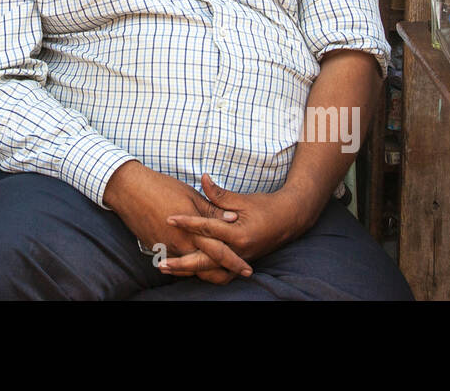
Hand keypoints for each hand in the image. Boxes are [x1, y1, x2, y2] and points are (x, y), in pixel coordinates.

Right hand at [103, 163, 252, 284]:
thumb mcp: (191, 196)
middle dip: (224, 274)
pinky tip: (194, 264)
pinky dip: (186, 266)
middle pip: (206, 267)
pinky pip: (174, 261)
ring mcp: (166, 248)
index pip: (219, 252)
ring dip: (205, 271)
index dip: (235, 262)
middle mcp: (180, 244)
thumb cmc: (162, 187)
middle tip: (238, 276)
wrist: (129, 189)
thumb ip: (213, 210)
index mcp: (192, 230)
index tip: (248, 269)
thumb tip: (233, 218)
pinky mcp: (155, 247)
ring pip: (190, 268)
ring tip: (220, 274)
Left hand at [159, 175, 308, 277]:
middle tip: (160, 262)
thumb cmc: (266, 206)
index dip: (187, 222)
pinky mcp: (239, 262)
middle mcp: (238, 250)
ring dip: (189, 270)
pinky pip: (218, 271)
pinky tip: (187, 271)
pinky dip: (203, 272)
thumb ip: (219, 194)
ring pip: (210, 270)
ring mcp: (239, 259)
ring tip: (167, 269)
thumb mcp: (242, 199)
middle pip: (205, 259)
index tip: (168, 219)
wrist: (289, 220)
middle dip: (182, 262)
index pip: (207, 228)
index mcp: (239, 233)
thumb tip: (203, 178)